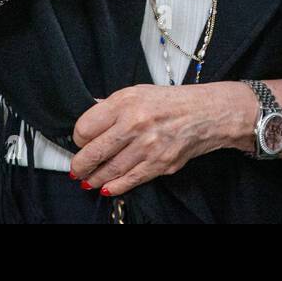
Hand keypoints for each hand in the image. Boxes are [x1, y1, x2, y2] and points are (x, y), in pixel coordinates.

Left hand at [69, 83, 248, 195]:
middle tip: (76, 170)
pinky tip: (106, 188)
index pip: (85, 127)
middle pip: (93, 152)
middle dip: (80, 165)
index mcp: (125, 102)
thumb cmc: (171, 102)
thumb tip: (90, 119)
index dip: (79, 138)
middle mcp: (134, 123)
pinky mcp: (159, 164)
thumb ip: (111, 106)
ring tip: (87, 181)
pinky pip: (130, 180)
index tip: (80, 142)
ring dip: (94, 179)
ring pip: (109, 170)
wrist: (206, 113)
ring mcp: (147, 146)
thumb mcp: (138, 92)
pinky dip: (115, 187)